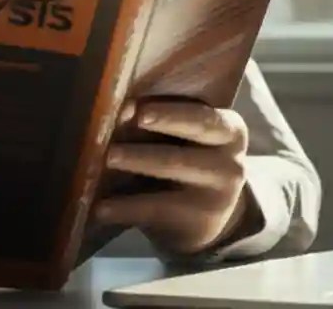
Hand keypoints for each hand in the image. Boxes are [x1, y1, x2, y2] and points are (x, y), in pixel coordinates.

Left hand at [93, 99, 256, 255]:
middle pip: (191, 137)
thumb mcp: (185, 142)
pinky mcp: (199, 222)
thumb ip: (160, 124)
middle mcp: (231, 159)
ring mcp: (219, 193)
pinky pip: (157, 209)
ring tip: (107, 158)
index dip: (170, 112)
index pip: (202, 116)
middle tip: (122, 125)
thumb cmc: (185, 163)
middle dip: (158, 125)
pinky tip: (102, 208)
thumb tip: (122, 110)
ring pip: (173, 166)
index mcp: (229, 130)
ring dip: (137, 161)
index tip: (138, 109)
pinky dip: (126, 207)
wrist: (205, 220)